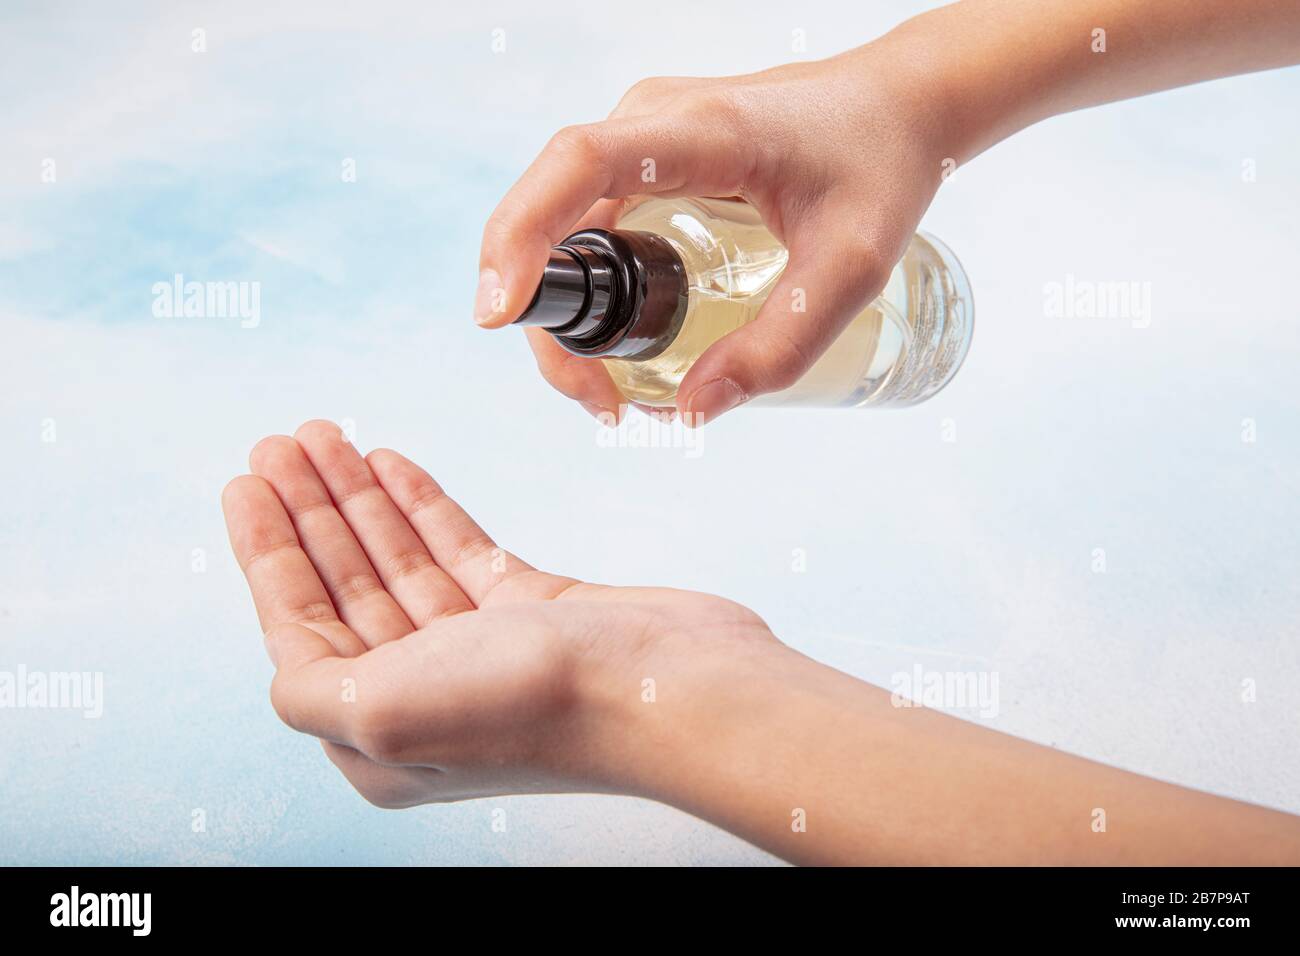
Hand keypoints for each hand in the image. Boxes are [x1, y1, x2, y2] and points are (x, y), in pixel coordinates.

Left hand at [221, 420, 778, 806]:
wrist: (673, 688)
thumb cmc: (536, 708)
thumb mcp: (386, 714)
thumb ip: (311, 691)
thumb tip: (283, 669)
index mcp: (378, 729)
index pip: (301, 627)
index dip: (268, 551)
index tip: (246, 481)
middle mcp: (425, 691)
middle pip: (348, 585)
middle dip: (310, 511)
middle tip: (280, 441)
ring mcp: (481, 649)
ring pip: (400, 560)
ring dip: (361, 498)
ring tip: (326, 436)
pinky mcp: (532, 611)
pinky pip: (459, 548)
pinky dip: (424, 505)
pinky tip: (392, 464)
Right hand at [473, 39, 953, 423]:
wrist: (899, 104)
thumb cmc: (880, 167)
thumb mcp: (850, 270)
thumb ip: (779, 346)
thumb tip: (690, 411)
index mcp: (700, 131)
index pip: (578, 165)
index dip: (523, 236)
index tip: (499, 313)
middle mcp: (653, 121)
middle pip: (551, 210)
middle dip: (549, 315)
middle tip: (597, 402)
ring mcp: (645, 135)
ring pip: (563, 222)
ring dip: (565, 309)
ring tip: (608, 392)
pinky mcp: (649, 156)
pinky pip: (591, 219)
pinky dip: (589, 286)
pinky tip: (618, 343)